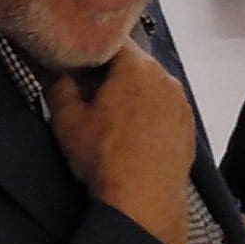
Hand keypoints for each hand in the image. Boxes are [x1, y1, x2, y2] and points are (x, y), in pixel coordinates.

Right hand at [48, 41, 200, 243]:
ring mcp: (181, 103)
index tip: (76, 67)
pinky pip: (164, 108)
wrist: (144, 202)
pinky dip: (149, 113)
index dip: (91, 51)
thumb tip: (56, 70)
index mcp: (137, 66)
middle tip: (89, 95)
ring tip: (112, 118)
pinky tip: (134, 135)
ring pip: (151, 86)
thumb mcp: (68, 121)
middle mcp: (166, 77)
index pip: (112, 42)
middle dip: (112, 74)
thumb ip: (59, 86)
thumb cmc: (103, 156)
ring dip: (132, 94)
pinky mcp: (189, 127)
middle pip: (134, 63)